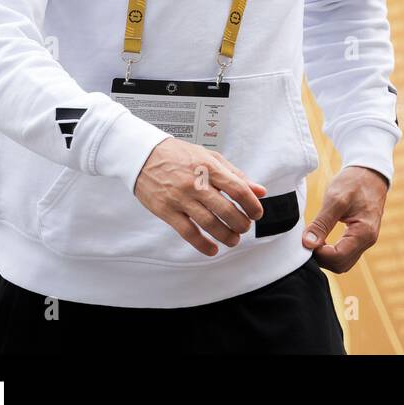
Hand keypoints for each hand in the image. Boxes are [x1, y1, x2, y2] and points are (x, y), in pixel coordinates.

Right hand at [134, 138, 266, 256]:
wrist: (143, 155)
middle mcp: (196, 183)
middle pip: (226, 210)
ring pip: (209, 223)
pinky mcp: (166, 211)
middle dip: (241, 223)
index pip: (238, 189)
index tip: (257, 213)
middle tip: (245, 227)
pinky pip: (188, 232)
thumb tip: (260, 191)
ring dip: (226, 235)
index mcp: (210, 167)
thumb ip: (236, 175)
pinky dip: (202, 244)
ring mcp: (180, 198)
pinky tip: (212, 249)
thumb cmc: (179, 155)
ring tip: (233, 239)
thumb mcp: (210, 157)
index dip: (252, 205)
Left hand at [301, 165, 388, 272]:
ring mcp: (365, 241)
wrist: (370, 172)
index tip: (306, 239)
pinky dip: (331, 252)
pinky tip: (321, 239)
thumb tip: (307, 244)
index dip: (319, 253)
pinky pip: (345, 254)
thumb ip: (321, 223)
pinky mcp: (360, 238)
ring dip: (326, 256)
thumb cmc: (354, 182)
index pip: (338, 258)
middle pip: (340, 265)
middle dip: (321, 258)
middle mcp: (368, 241)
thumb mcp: (335, 199)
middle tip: (307, 241)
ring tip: (313, 239)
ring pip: (343, 262)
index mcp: (364, 233)